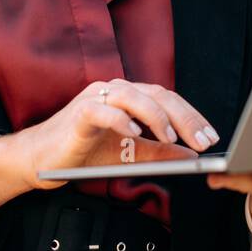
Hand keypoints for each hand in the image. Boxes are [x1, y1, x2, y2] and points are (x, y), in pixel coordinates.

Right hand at [17, 79, 219, 189]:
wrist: (42, 159)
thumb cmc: (85, 152)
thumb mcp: (130, 154)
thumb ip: (158, 151)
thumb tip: (190, 156)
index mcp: (128, 97)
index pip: (167, 99)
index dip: (191, 116)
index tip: (209, 136)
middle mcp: (114, 91)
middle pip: (157, 95)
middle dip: (183, 117)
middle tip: (201, 140)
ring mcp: (96, 98)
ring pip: (133, 97)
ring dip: (156, 117)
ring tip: (171, 138)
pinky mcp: (79, 113)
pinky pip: (103, 111)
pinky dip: (121, 120)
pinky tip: (135, 134)